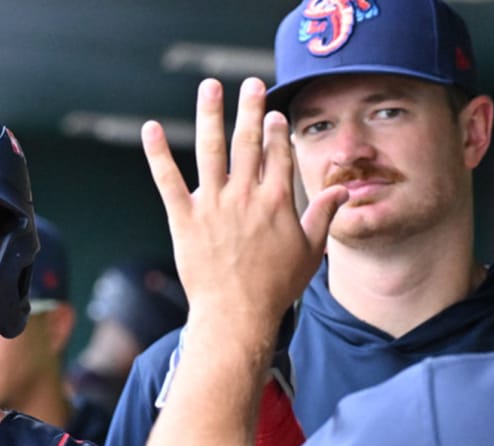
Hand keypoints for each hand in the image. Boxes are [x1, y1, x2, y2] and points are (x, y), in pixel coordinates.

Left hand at [143, 78, 345, 336]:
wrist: (237, 313)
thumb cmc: (276, 287)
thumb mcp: (310, 251)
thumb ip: (323, 216)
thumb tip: (342, 191)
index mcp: (278, 201)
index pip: (278, 154)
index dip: (276, 131)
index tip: (273, 114)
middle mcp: (245, 196)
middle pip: (248, 142)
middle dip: (251, 109)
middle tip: (252, 84)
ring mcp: (213, 205)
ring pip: (211, 150)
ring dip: (211, 115)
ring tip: (210, 87)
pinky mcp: (185, 218)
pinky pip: (168, 180)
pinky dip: (158, 154)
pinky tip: (151, 129)